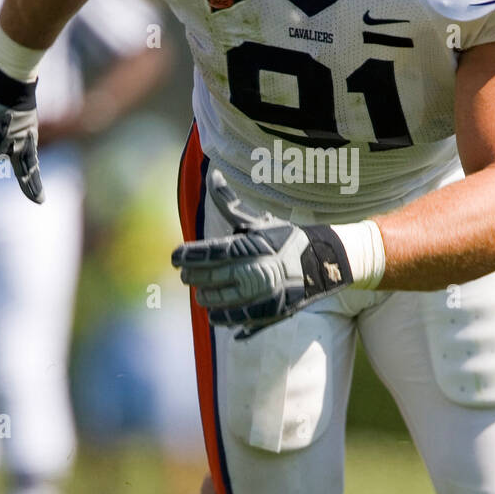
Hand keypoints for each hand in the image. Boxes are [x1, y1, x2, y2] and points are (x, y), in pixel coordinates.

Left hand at [172, 171, 352, 337]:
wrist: (319, 264)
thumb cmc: (282, 239)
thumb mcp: (256, 221)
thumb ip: (229, 202)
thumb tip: (212, 175)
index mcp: (248, 247)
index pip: (207, 254)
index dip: (186, 256)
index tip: (175, 257)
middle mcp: (253, 270)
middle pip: (208, 277)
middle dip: (192, 276)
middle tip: (185, 274)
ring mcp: (260, 293)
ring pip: (217, 300)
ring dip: (204, 296)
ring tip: (201, 291)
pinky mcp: (267, 311)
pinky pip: (232, 317)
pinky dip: (219, 315)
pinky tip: (214, 309)